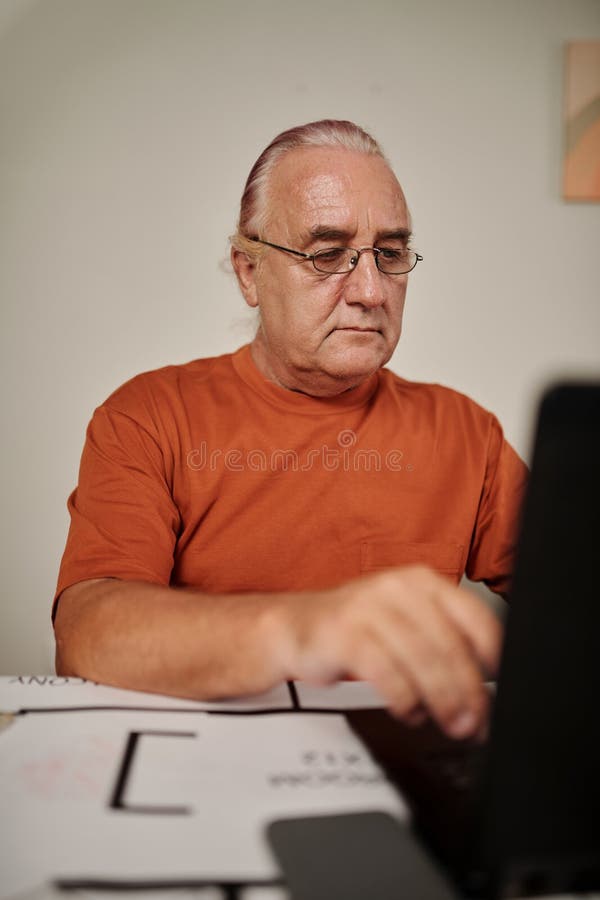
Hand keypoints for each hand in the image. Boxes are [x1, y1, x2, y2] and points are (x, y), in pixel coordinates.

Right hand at [277, 566, 501, 739]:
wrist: (293, 628)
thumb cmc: (356, 629)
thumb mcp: (404, 621)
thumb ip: (442, 641)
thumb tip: (486, 685)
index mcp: (422, 582)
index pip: (474, 618)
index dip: (495, 658)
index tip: (501, 689)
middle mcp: (397, 588)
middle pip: (450, 646)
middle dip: (470, 692)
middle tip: (477, 723)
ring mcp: (369, 609)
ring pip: (422, 661)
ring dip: (443, 701)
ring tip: (450, 723)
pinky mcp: (344, 634)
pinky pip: (388, 675)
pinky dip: (405, 701)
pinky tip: (409, 712)